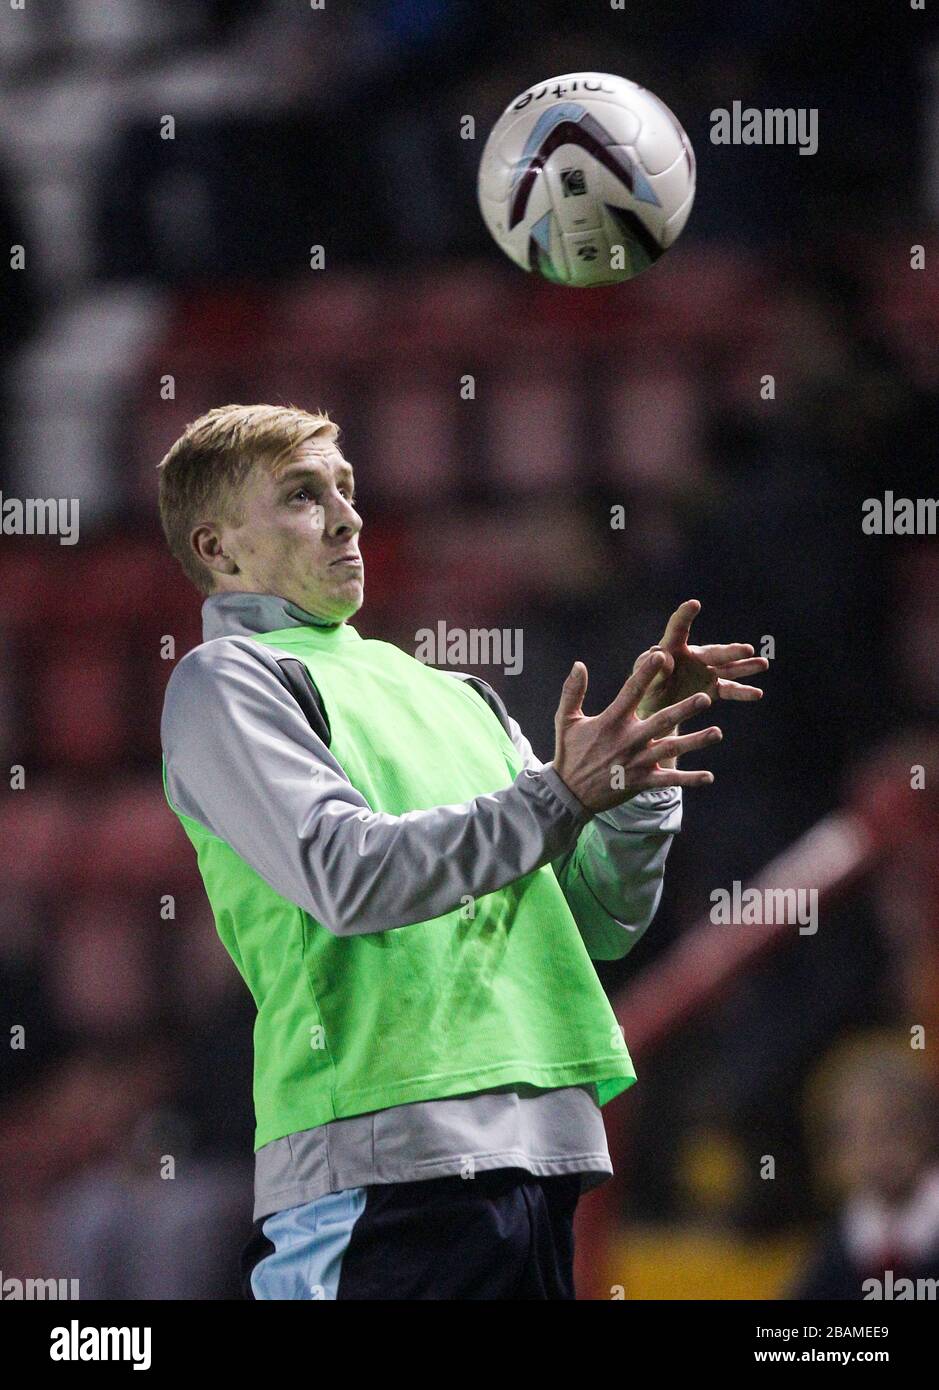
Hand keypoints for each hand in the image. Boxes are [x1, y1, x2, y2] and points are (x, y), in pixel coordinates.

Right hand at [550, 650, 721, 814]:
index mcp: (610, 722)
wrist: (568, 794)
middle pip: (661, 722)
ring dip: (695, 742)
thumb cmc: (570, 752)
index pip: (630, 693)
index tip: (662, 656)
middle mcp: (627, 741)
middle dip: (684, 710)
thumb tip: (578, 664)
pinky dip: (689, 779)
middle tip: (705, 698)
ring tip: (717, 733)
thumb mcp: (565, 719)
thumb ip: (573, 691)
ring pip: (670, 750)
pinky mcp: (642, 782)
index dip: (646, 674)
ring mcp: (637, 763)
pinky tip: (709, 777)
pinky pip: (669, 780)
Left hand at [634, 599, 767, 724]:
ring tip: (763, 664)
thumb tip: (659, 654)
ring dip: (745, 667)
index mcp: (672, 648)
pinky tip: (757, 693)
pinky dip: (743, 692)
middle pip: (713, 652)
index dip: (684, 616)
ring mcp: (706, 671)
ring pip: (728, 668)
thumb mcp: (643, 679)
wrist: (655, 708)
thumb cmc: (645, 687)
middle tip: (746, 650)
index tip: (693, 604)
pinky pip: (729, 689)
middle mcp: (693, 656)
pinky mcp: (712, 688)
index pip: (678, 629)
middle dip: (730, 652)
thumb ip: (651, 668)